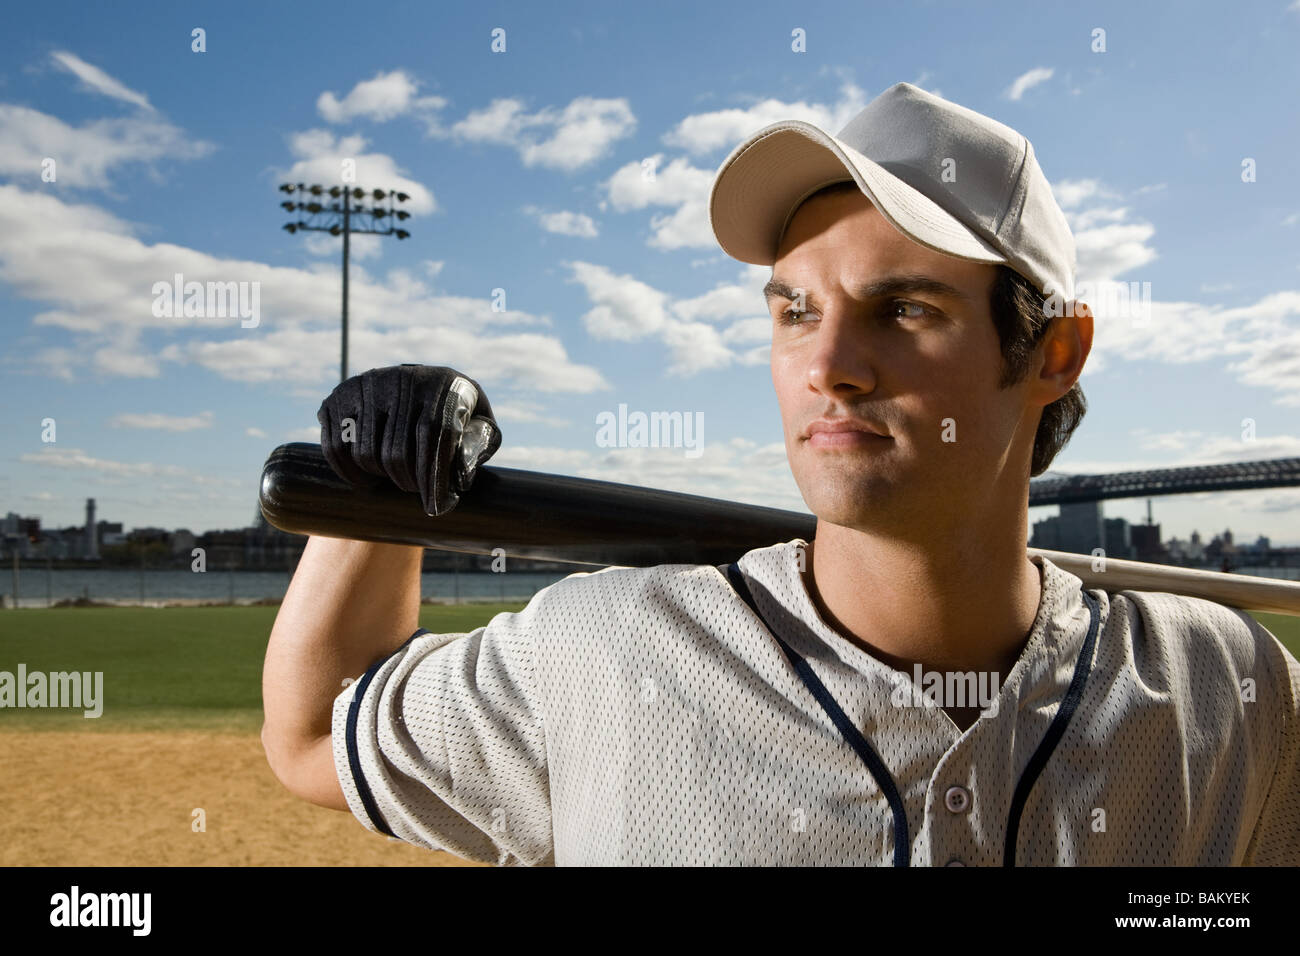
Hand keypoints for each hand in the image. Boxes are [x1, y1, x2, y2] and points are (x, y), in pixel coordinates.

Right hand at [316, 364, 501, 515]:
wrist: (421, 384)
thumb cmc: (456, 414)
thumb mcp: (479, 423)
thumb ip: (480, 444)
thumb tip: (460, 477)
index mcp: (441, 385)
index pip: (433, 436)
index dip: (433, 478)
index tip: (437, 507)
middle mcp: (401, 380)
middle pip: (396, 452)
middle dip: (407, 483)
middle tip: (416, 491)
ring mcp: (367, 386)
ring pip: (365, 454)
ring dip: (379, 479)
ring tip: (394, 481)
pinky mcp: (340, 396)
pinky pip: (335, 447)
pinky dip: (349, 473)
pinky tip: (366, 480)